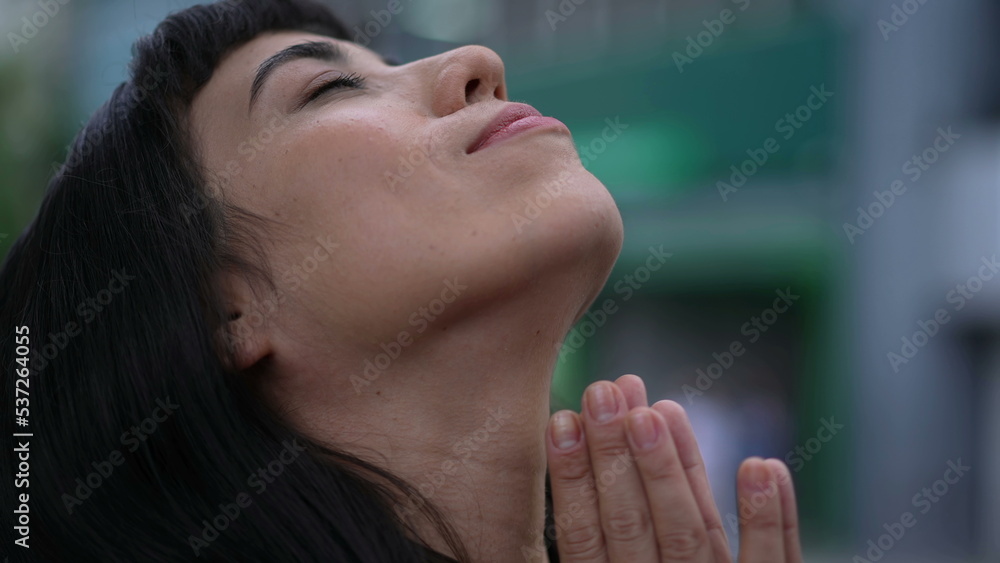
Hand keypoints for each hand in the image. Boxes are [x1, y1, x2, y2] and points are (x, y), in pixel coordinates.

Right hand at [546, 374, 802, 561]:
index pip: (587, 539)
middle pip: (635, 527)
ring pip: (692, 536)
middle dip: (618, 458)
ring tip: (660, 408)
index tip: (561, 422)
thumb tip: (572, 478)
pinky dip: (772, 518)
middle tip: (606, 393)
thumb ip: (598, 550)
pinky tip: (762, 464)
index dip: (572, 481)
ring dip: (676, 472)